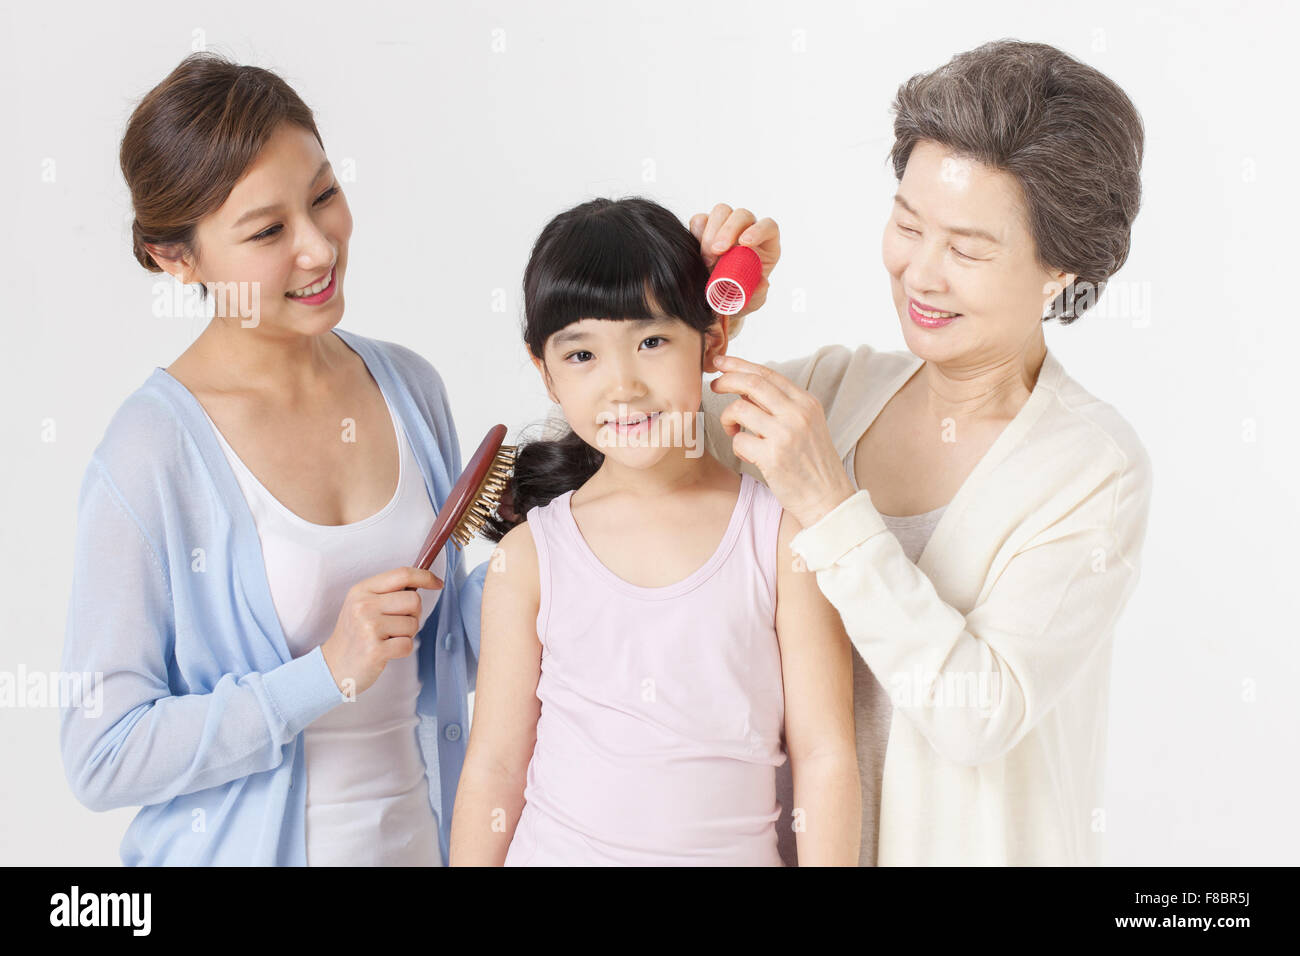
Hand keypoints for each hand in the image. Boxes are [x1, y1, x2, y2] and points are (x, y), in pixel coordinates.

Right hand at [321, 565, 442, 697]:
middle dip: (413, 614)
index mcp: (362, 590)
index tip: (438, 583)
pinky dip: (403, 649)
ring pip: (413, 624)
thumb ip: (388, 592)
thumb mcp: (362, 604)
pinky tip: (386, 651)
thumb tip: (423, 581)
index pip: (402, 574)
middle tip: (397, 625)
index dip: (425, 577)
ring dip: (406, 634)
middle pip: (414, 600)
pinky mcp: (375, 650)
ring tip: (386, 638)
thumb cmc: (355, 635)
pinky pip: (408, 644)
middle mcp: (363, 606)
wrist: (333, 666)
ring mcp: (368, 628)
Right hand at [688, 204, 779, 317]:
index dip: (758, 230)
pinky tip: (695, 249)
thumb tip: (763, 283)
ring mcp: (726, 228)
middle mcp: (747, 231)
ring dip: (712, 231)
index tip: (744, 243)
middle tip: (717, 252)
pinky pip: (700, 220)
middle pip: (742, 215)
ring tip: (706, 258)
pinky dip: (696, 231)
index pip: (768, 226)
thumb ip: (758, 295)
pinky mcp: (705, 230)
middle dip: (729, 230)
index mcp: (765, 245)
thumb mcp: (751, 302)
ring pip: (721, 212)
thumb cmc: (739, 299)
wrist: (716, 303)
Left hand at [709, 354, 856, 528]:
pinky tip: (748, 454)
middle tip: (714, 386)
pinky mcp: (773, 456)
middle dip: (726, 380)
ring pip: (739, 409)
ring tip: (733, 431)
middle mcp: (798, 413)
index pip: (767, 374)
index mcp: (806, 402)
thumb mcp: (806, 425)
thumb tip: (744, 387)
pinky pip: (739, 440)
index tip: (720, 363)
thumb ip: (781, 405)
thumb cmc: (812, 463)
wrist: (828, 498)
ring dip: (728, 418)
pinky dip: (737, 446)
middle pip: (751, 383)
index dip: (739, 365)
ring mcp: (786, 434)